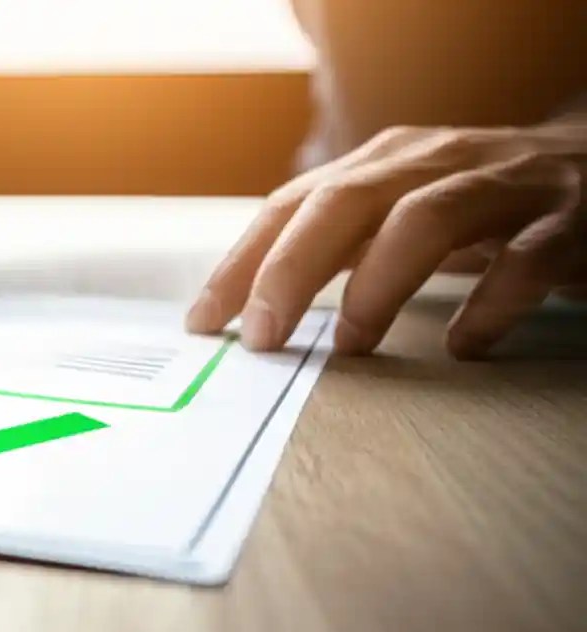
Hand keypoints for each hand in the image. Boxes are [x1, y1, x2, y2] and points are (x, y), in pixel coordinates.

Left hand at [185, 124, 586, 357]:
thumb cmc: (484, 206)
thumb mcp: (401, 212)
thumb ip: (340, 246)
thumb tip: (255, 306)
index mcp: (385, 162)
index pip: (293, 205)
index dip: (242, 262)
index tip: (204, 322)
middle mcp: (436, 161)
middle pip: (344, 204)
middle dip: (290, 271)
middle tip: (260, 338)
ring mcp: (505, 184)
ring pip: (426, 220)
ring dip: (376, 287)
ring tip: (347, 347)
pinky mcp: (570, 220)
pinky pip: (526, 259)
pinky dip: (490, 304)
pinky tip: (463, 346)